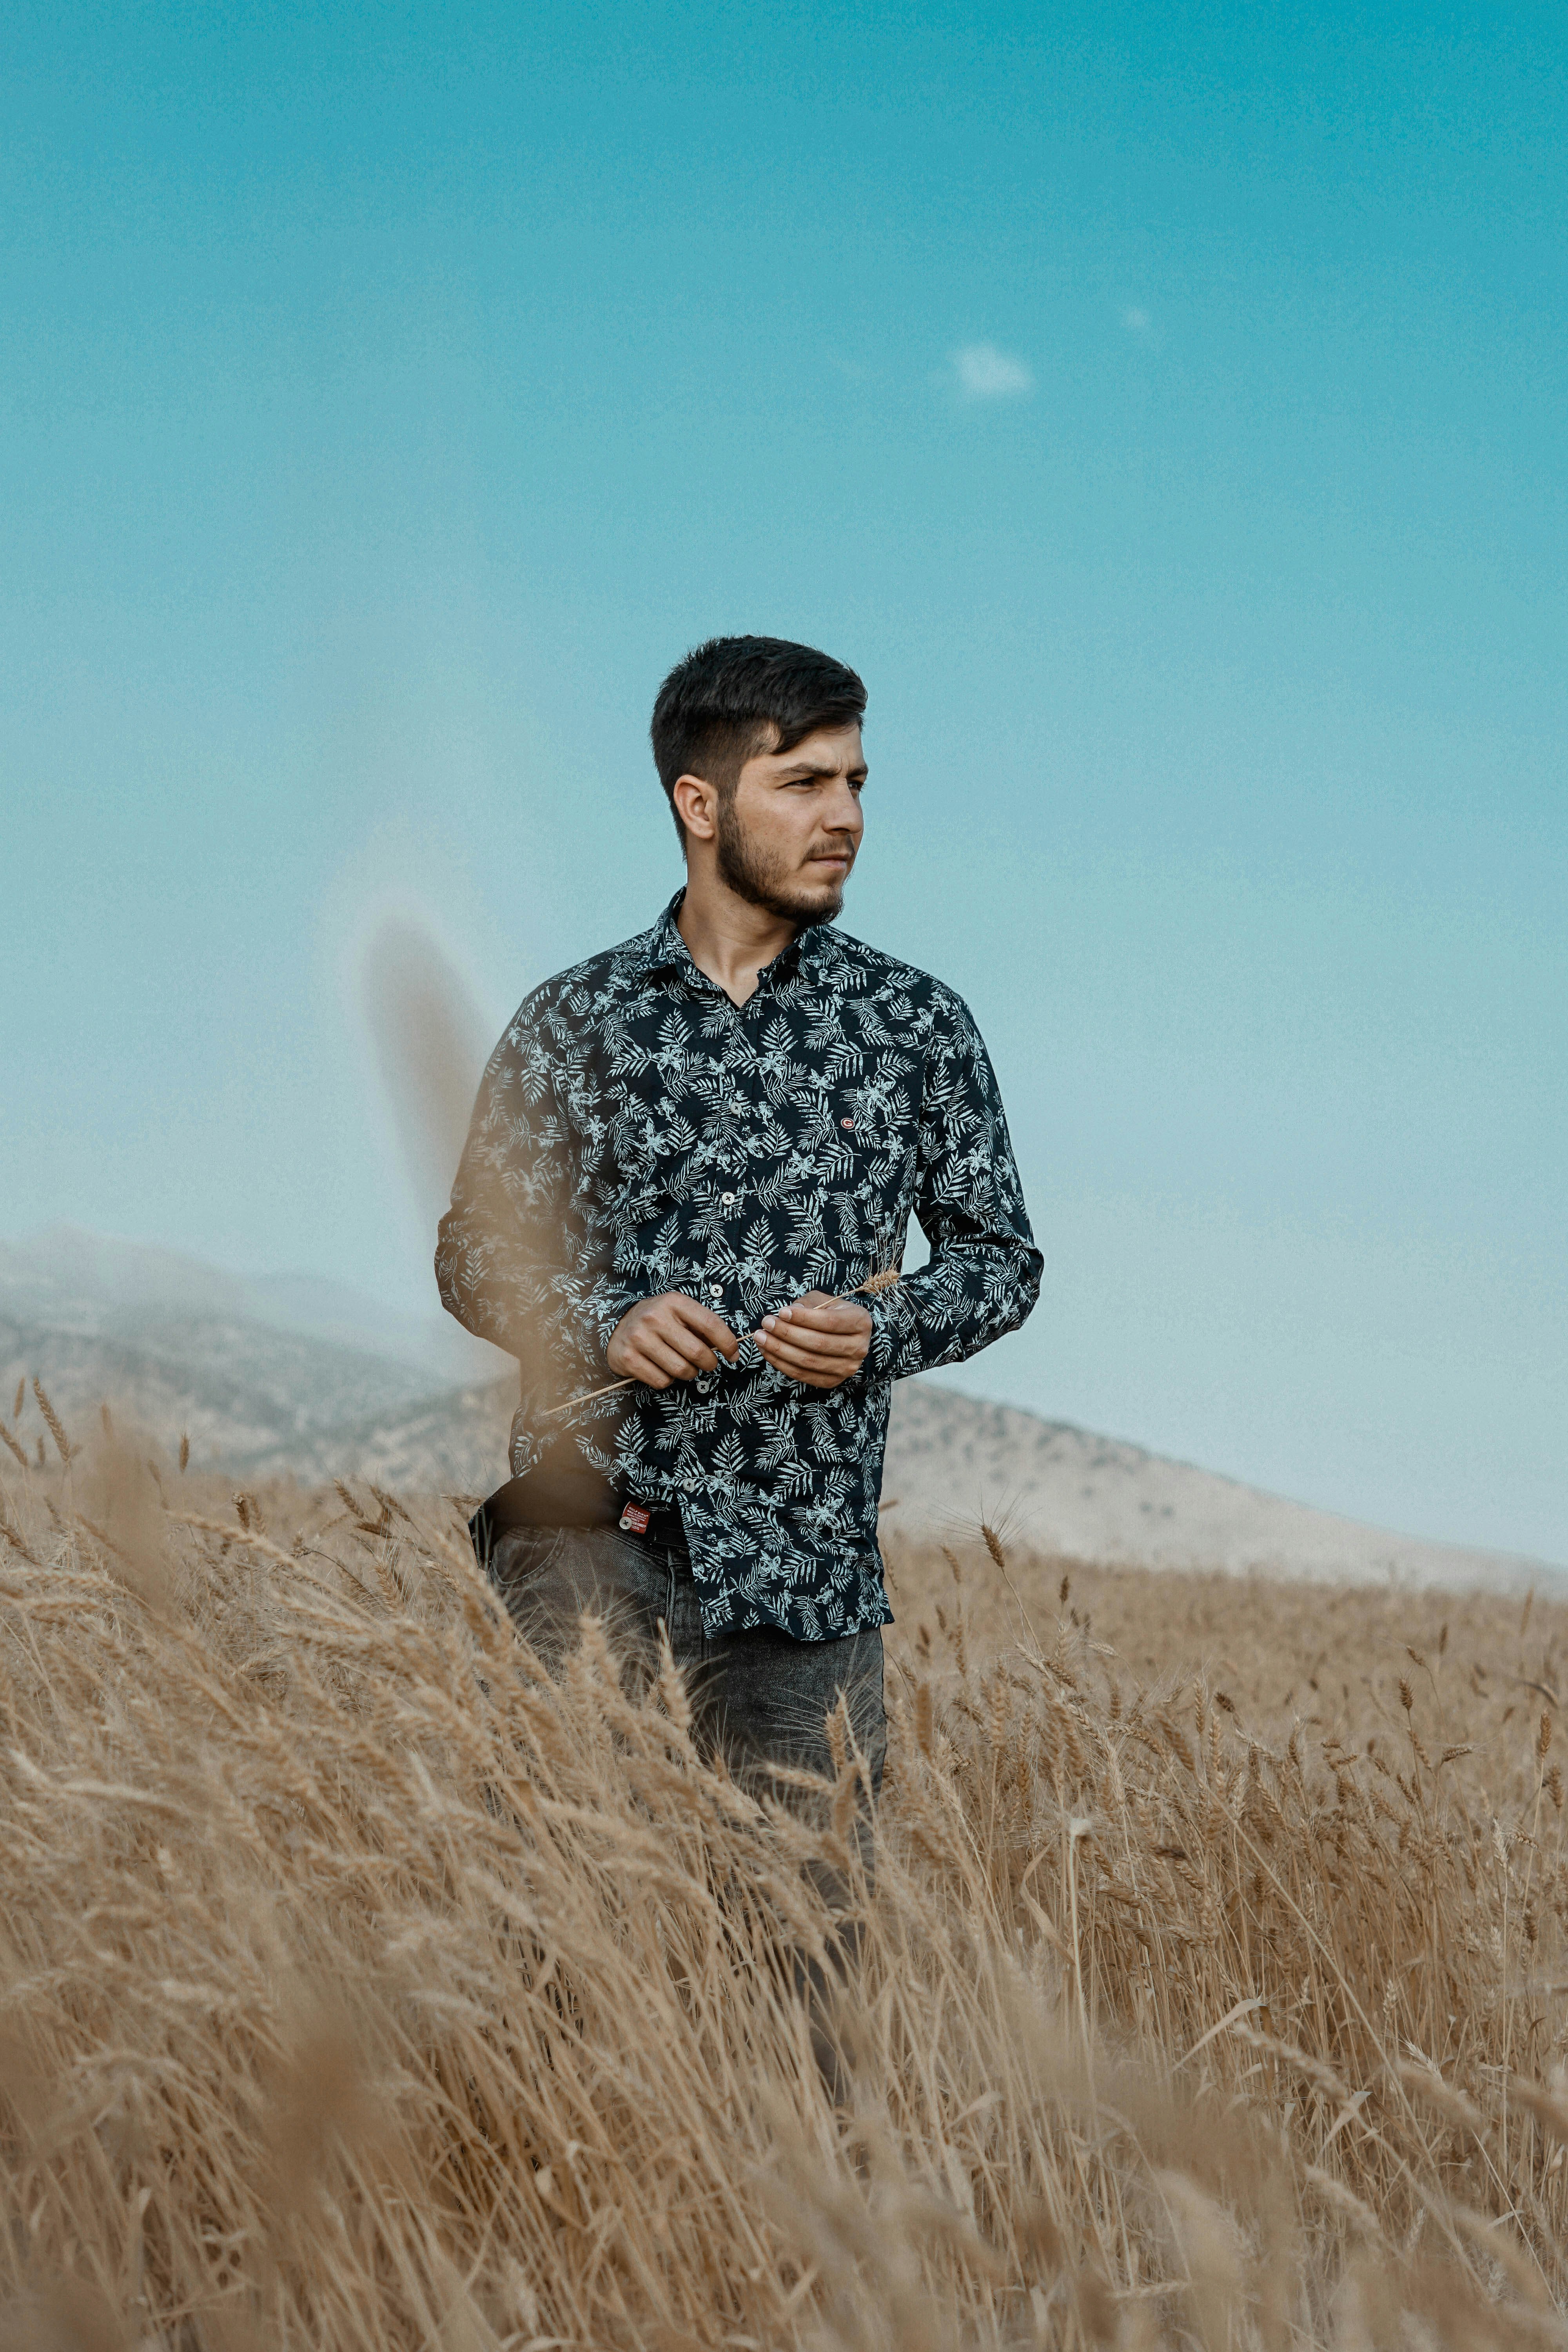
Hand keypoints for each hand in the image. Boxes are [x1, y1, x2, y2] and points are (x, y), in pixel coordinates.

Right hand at [606, 1292, 740, 1389]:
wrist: (617, 1326)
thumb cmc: (657, 1321)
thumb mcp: (678, 1312)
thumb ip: (701, 1326)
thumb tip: (729, 1347)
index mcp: (673, 1302)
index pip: (710, 1324)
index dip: (728, 1343)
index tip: (733, 1355)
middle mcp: (655, 1318)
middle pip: (697, 1352)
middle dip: (709, 1363)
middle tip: (707, 1364)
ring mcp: (639, 1338)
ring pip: (681, 1370)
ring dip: (689, 1373)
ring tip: (684, 1366)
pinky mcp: (628, 1358)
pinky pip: (662, 1381)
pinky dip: (668, 1380)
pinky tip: (663, 1369)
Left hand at [753, 1290, 871, 1390]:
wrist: (845, 1336)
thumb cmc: (832, 1313)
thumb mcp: (824, 1300)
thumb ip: (807, 1304)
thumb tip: (787, 1313)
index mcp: (860, 1322)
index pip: (830, 1322)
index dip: (804, 1318)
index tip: (781, 1312)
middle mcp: (858, 1348)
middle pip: (818, 1344)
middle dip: (787, 1333)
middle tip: (766, 1323)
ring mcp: (847, 1368)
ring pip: (808, 1361)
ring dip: (780, 1349)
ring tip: (761, 1337)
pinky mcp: (832, 1382)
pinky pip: (803, 1375)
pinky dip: (781, 1363)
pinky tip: (767, 1351)